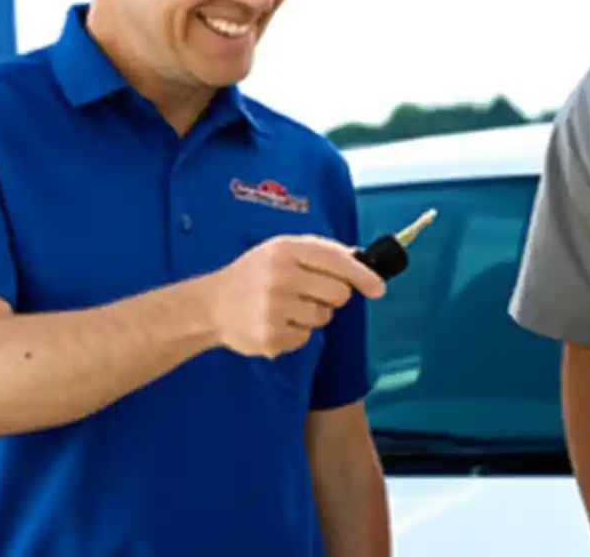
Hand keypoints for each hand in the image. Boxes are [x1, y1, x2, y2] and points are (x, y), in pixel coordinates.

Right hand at [203, 234, 385, 357]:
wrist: (210, 305)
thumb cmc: (253, 274)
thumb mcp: (281, 250)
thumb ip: (320, 251)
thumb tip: (361, 258)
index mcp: (285, 250)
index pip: (338, 261)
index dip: (363, 276)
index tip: (378, 288)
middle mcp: (281, 277)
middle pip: (339, 293)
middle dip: (333, 296)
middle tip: (310, 293)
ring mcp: (275, 309)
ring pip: (324, 317)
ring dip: (313, 314)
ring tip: (286, 307)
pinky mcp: (272, 337)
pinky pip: (307, 338)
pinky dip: (297, 332)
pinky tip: (276, 322)